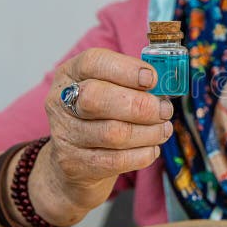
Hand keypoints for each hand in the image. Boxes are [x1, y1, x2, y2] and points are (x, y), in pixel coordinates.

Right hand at [32, 48, 173, 225]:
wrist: (74, 163)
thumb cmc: (100, 117)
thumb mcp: (110, 90)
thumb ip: (133, 82)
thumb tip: (166, 83)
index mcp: (71, 74)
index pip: (92, 62)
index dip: (126, 69)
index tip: (152, 79)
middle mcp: (60, 102)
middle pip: (97, 99)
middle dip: (141, 105)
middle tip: (165, 110)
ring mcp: (64, 134)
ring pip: (112, 133)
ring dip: (148, 132)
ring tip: (164, 130)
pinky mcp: (73, 164)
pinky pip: (115, 160)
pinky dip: (142, 155)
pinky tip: (152, 149)